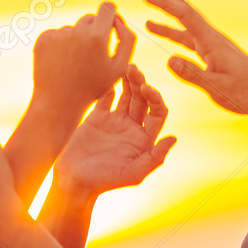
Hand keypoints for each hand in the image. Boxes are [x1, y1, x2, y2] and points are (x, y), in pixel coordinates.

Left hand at [32, 3, 134, 115]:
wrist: (57, 102)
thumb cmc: (92, 87)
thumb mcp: (119, 68)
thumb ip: (127, 40)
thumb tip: (119, 20)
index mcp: (98, 36)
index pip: (107, 8)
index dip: (111, 14)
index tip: (110, 24)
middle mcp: (76, 30)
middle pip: (90, 18)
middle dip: (94, 31)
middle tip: (92, 54)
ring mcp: (58, 33)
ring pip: (73, 28)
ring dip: (76, 40)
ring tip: (74, 65)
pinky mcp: (43, 38)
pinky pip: (57, 34)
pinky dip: (60, 45)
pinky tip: (61, 63)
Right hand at [54, 65, 176, 196]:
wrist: (74, 180)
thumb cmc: (105, 181)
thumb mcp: (134, 174)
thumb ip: (155, 157)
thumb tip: (174, 138)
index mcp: (145, 139)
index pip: (158, 112)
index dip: (155, 98)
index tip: (146, 89)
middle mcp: (133, 127)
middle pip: (143, 99)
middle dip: (141, 83)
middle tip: (134, 70)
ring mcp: (115, 121)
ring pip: (127, 94)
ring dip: (129, 80)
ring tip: (127, 66)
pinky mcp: (97, 117)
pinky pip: (107, 97)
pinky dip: (110, 85)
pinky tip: (110, 74)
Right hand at [140, 0, 247, 119]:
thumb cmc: (246, 94)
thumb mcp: (218, 88)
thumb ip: (193, 74)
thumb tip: (169, 59)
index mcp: (212, 42)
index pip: (185, 15)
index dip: (164, 3)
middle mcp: (210, 36)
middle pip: (182, 7)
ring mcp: (210, 42)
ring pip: (182, 18)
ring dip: (163, 5)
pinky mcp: (209, 51)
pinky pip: (183, 34)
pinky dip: (167, 27)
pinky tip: (153, 26)